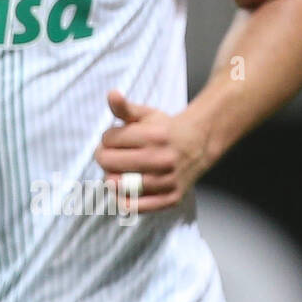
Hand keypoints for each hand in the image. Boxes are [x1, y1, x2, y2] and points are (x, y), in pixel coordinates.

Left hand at [94, 90, 211, 211]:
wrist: (198, 145)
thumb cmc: (165, 129)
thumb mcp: (146, 114)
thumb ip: (124, 107)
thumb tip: (112, 94)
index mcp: (154, 136)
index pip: (108, 140)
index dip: (106, 138)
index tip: (113, 139)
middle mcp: (162, 159)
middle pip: (109, 163)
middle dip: (103, 157)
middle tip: (109, 156)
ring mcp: (168, 181)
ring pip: (119, 185)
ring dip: (111, 178)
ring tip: (116, 172)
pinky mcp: (171, 198)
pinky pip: (137, 206)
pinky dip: (124, 200)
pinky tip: (123, 190)